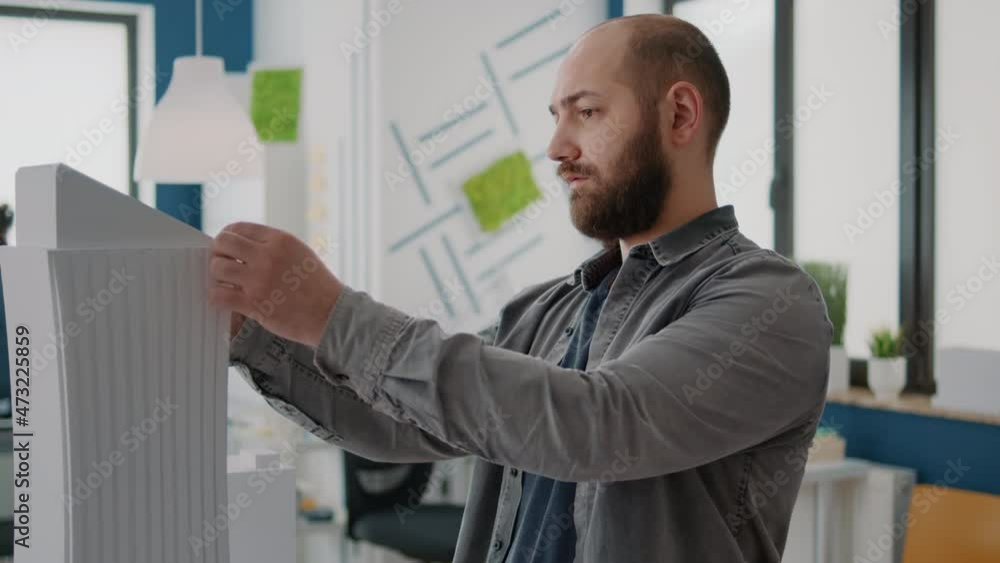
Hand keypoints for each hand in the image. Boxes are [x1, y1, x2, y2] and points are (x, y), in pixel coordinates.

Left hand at [208, 223, 342, 346]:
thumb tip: (244, 246)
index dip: (227, 236)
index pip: (238, 228)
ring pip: (218, 268)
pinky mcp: (254, 304)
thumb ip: (274, 246)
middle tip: (219, 262)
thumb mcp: (300, 253)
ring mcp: (259, 280)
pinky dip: (216, 297)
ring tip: (224, 282)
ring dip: (217, 275)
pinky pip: (219, 296)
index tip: (225, 246)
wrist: (332, 314)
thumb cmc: (318, 286)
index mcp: (280, 240)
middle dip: (217, 252)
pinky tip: (224, 299)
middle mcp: (267, 256)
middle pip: (224, 243)